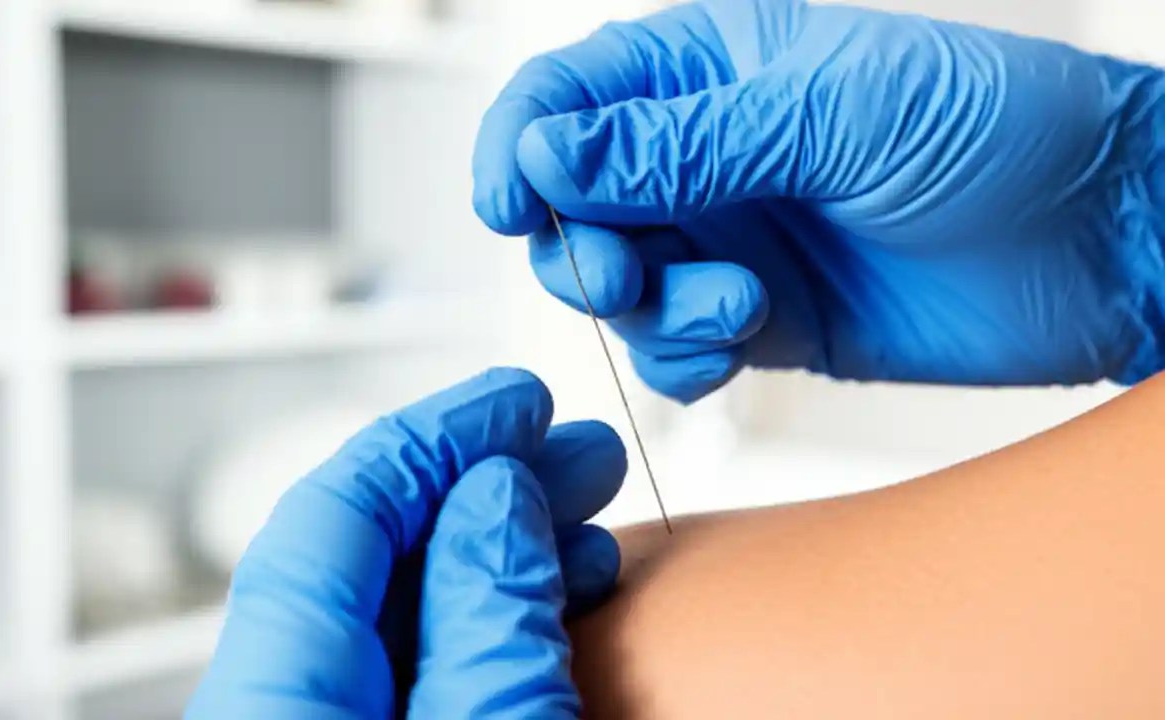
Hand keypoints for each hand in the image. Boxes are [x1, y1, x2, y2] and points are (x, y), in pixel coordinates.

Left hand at [186, 368, 625, 717]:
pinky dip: (486, 626)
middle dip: (484, 487)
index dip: (433, 438)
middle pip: (369, 556)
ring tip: (590, 527)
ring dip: (499, 554)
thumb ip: (487, 618)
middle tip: (580, 456)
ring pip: (400, 612)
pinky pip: (416, 669)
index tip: (518, 401)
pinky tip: (557, 606)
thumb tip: (498, 494)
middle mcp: (274, 702)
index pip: (335, 512)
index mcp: (273, 694)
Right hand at [474, 0, 1164, 402]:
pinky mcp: (752, 315)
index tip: (509, 204)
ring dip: (648, 309)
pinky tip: (737, 340)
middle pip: (571, 202)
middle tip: (622, 275)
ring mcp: (725, 236)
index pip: (568, 92)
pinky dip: (682, 357)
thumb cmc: (996, 133)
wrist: (1097, 245)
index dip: (519, 145)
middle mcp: (704, 152)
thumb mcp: (831, 116)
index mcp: (711, 66)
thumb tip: (550, 153)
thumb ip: (680, 144)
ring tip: (731, 305)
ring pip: (615, 284)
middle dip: (580, 247)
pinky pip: (670, 346)